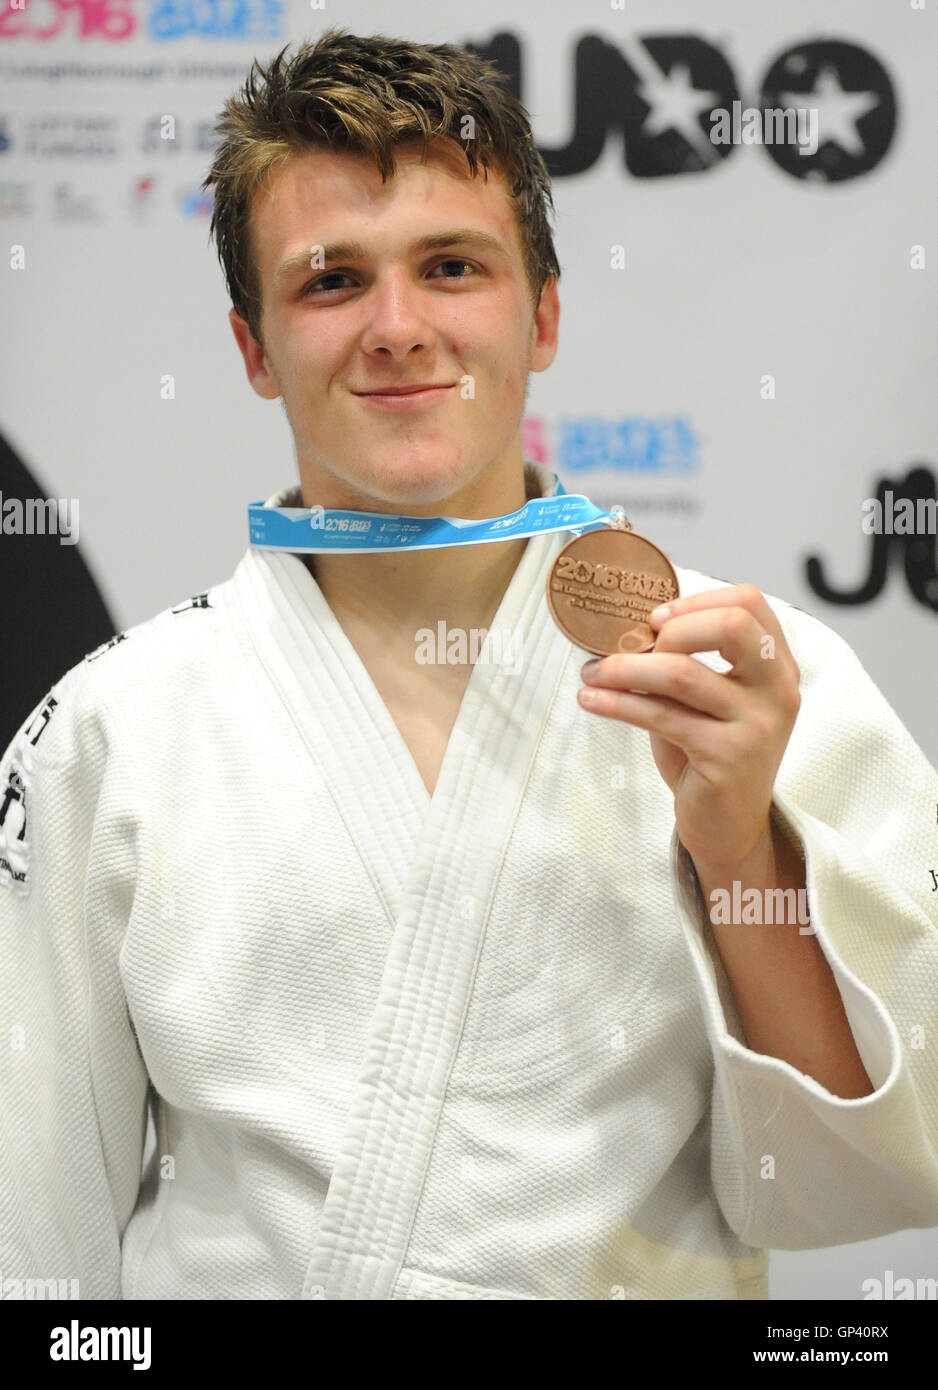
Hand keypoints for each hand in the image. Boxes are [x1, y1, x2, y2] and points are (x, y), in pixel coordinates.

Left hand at [577, 584, 800, 871]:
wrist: (728, 827)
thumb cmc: (710, 755)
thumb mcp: (708, 700)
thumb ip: (687, 662)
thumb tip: (628, 628)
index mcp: (779, 666)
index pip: (750, 603)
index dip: (697, 601)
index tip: (655, 619)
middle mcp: (778, 691)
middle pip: (731, 626)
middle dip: (672, 628)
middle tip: (631, 646)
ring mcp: (758, 724)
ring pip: (682, 673)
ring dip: (624, 667)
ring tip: (591, 673)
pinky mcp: (728, 756)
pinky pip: (661, 715)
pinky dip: (617, 702)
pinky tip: (591, 699)